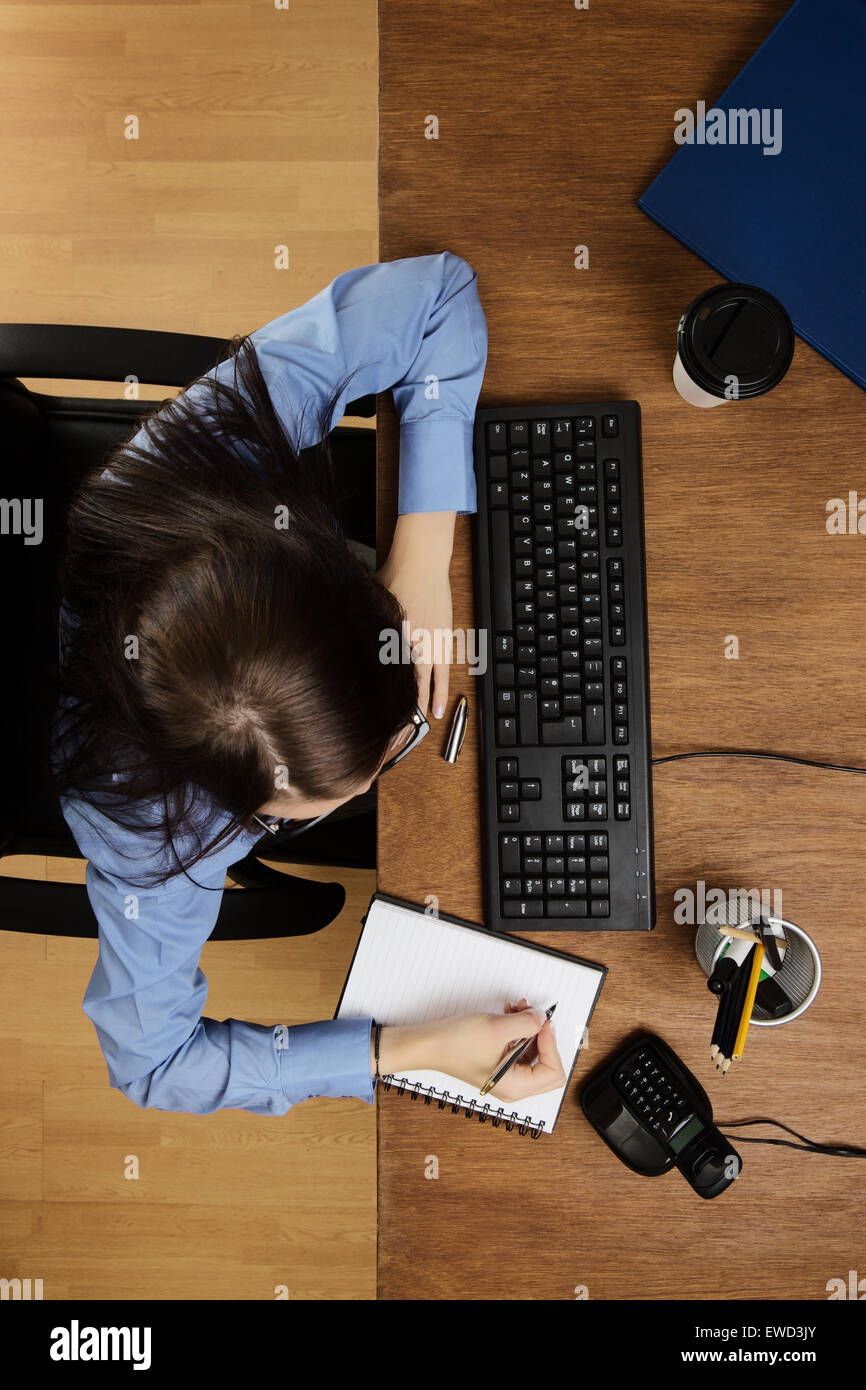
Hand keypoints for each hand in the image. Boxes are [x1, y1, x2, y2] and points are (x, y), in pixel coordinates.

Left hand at [376, 511, 455, 719]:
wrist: (421, 562)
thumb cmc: (394, 577)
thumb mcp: (374, 604)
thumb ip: (370, 624)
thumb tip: (356, 637)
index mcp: (396, 639)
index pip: (392, 675)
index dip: (390, 697)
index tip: (386, 715)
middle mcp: (416, 644)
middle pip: (413, 682)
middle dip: (411, 705)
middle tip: (408, 727)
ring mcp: (433, 640)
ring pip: (433, 678)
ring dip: (433, 698)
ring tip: (435, 717)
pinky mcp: (445, 634)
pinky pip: (445, 665)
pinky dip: (443, 683)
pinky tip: (444, 698)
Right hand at [421, 998, 565, 1102]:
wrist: (430, 1042)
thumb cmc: (455, 1044)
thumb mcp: (498, 1029)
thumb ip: (527, 1024)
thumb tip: (543, 1019)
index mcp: (515, 1086)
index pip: (553, 1072)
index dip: (551, 1045)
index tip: (543, 1024)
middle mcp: (514, 1085)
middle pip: (547, 1063)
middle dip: (542, 1036)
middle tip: (537, 1016)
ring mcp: (507, 1074)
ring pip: (534, 1051)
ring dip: (531, 1028)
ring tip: (521, 1009)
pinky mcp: (500, 1062)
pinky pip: (520, 1046)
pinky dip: (520, 1029)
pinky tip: (512, 1013)